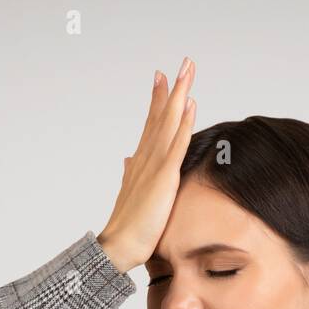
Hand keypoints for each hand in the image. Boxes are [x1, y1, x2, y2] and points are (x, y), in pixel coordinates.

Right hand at [97, 57, 196, 273]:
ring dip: (179, 95)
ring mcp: (154, 165)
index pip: (151, 124)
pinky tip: (190, 105)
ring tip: (188, 71)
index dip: (158, 100)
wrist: (119, 246)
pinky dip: (183, 123)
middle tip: (183, 63)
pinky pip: (176, 145)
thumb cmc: (127, 226)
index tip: (162, 77)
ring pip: (168, 123)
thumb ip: (131, 173)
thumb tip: (128, 158)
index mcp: (141, 161)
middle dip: (172, 88)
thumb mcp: (131, 193)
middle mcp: (146, 157)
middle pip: (161, 115)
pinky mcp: (163, 178)